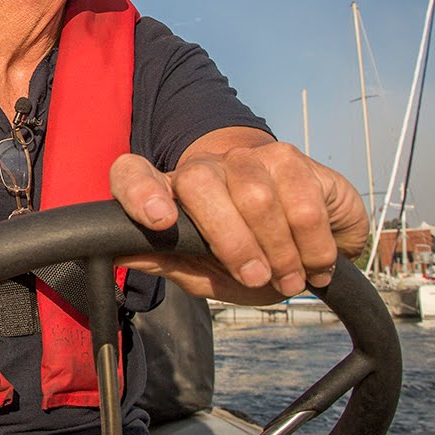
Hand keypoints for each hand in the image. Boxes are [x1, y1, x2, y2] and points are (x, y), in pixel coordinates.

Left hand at [110, 129, 367, 304]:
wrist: (308, 245)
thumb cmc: (250, 260)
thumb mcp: (205, 273)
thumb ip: (166, 261)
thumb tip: (119, 255)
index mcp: (171, 194)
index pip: (133, 174)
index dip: (140, 191)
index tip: (159, 221)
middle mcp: (205, 167)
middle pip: (199, 182)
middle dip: (230, 240)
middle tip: (256, 277)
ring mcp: (248, 157)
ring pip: (255, 196)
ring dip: (279, 252)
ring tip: (289, 277)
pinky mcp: (291, 158)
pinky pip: (302, 205)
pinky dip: (312, 246)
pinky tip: (315, 262)